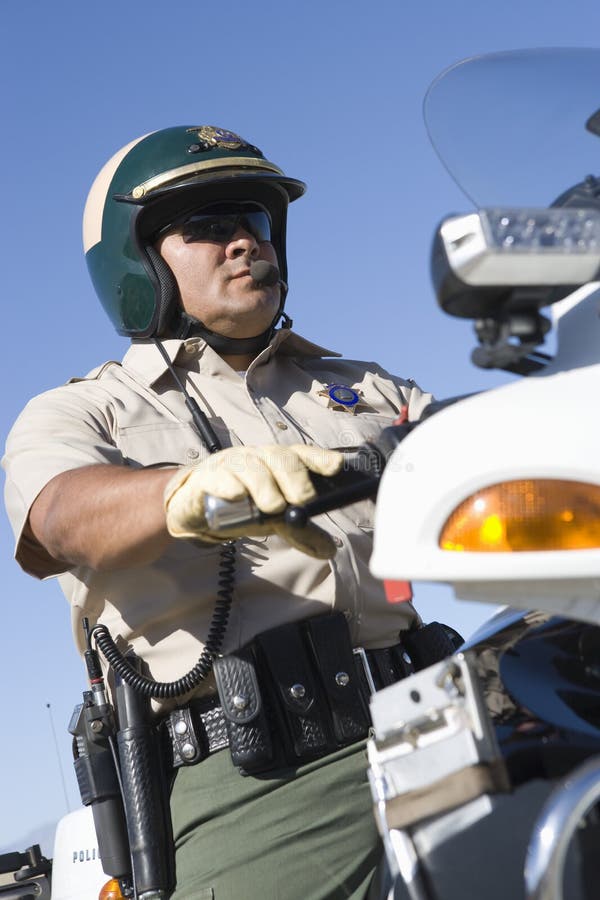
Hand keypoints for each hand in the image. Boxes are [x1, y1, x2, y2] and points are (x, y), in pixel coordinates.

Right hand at [164, 444, 342, 557]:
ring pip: (250, 467)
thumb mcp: (274, 520)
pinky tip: (237, 495)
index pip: (301, 454)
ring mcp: (230, 465)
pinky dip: (229, 484)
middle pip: (279, 458)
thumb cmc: (240, 506)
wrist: (195, 507)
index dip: (319, 458)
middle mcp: (256, 458)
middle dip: (294, 477)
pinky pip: (218, 477)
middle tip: (303, 499)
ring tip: (273, 507)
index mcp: (276, 463)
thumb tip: (329, 550)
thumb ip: (300, 532)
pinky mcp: (206, 479)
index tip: (336, 466)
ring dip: (264, 485)